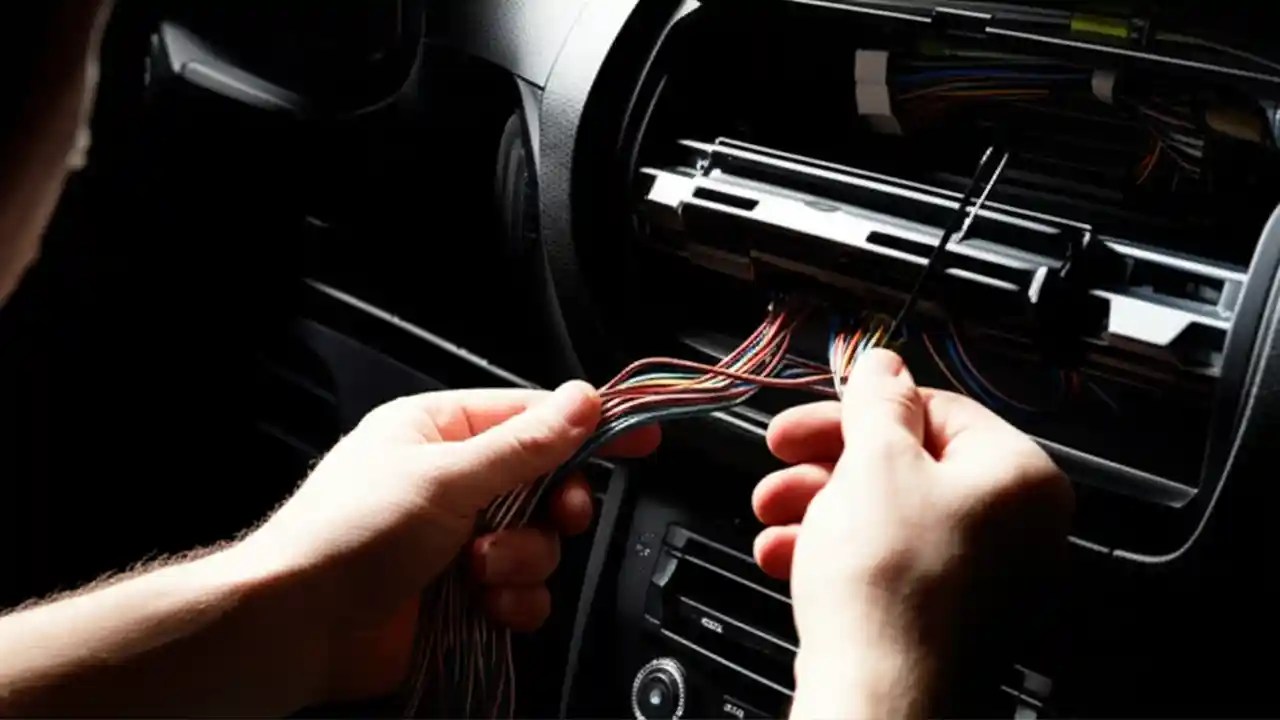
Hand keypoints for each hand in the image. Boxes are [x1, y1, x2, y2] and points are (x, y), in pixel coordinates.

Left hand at [238, 382, 658, 703]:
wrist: (298, 628)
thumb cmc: (348, 537)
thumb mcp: (445, 478)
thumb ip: (524, 445)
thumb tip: (582, 401)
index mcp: (440, 432)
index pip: (533, 417)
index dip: (588, 427)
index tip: (640, 436)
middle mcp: (454, 482)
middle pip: (548, 485)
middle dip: (553, 510)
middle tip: (560, 517)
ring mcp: (460, 540)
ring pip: (541, 543)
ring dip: (522, 561)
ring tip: (478, 570)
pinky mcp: (465, 593)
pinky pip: (525, 591)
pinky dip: (514, 600)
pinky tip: (485, 605)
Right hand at [751, 350, 1070, 718]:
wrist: (876, 694)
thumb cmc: (890, 586)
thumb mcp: (874, 461)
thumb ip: (879, 400)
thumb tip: (884, 364)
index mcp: (1022, 479)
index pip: (941, 409)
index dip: (866, 407)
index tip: (821, 410)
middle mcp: (1019, 530)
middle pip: (911, 465)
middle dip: (830, 462)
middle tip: (784, 456)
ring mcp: (986, 580)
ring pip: (892, 516)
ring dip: (821, 507)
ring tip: (773, 512)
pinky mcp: (947, 619)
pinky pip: (890, 564)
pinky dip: (837, 552)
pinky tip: (787, 554)